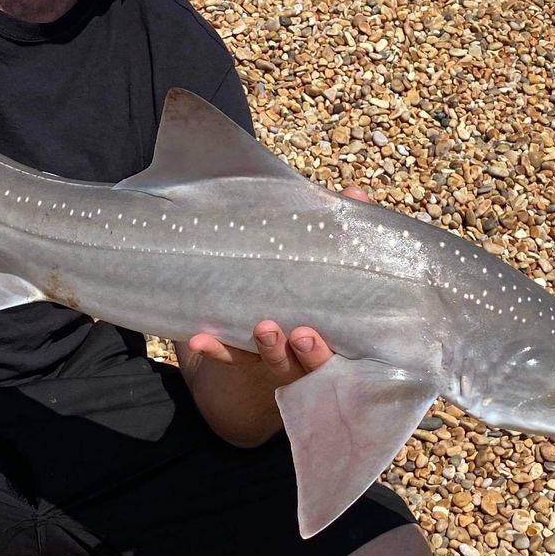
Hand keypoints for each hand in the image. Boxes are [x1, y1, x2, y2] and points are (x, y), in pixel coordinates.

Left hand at [180, 186, 370, 385]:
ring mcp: (274, 352)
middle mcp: (305, 352)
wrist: (271, 297)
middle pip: (308, 362)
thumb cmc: (312, 277)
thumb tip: (355, 192)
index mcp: (334, 334)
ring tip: (263, 328)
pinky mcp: (243, 351)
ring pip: (274, 360)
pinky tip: (199, 340)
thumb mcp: (328, 254)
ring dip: (269, 348)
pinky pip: (231, 354)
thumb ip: (343, 230)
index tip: (311, 334)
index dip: (325, 350)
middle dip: (306, 354)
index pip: (337, 351)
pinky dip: (216, 350)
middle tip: (300, 335)